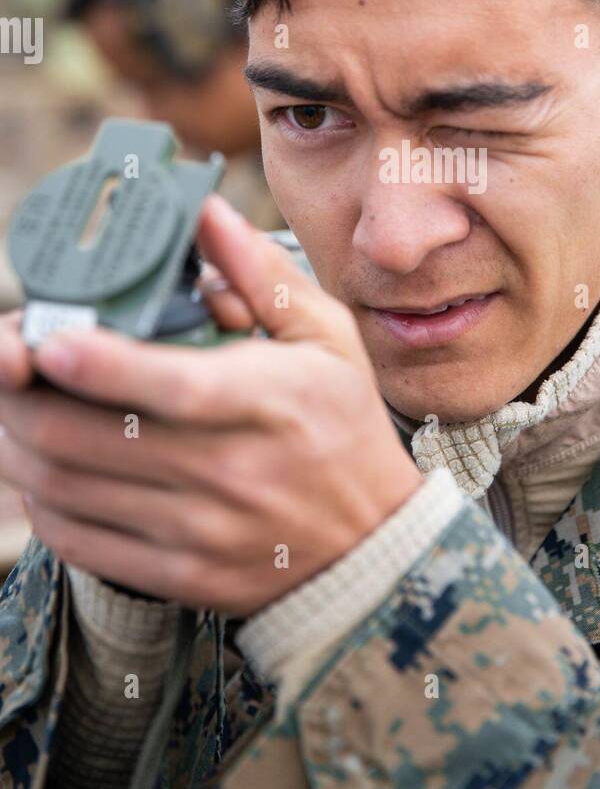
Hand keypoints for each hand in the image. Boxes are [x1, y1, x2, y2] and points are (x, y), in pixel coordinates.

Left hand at [0, 196, 421, 615]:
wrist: (373, 546)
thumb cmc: (344, 425)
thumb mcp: (327, 337)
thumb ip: (260, 275)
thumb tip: (204, 210)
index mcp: (272, 403)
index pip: (174, 387)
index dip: (100, 365)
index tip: (48, 339)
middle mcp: (232, 473)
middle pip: (90, 439)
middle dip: (23, 394)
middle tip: (8, 357)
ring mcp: (201, 533)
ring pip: (69, 489)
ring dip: (17, 442)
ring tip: (13, 402)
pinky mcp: (179, 577)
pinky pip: (80, 540)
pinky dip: (40, 500)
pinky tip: (38, 465)